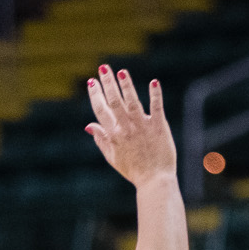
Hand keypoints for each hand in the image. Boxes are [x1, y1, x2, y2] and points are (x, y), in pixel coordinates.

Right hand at [84, 66, 174, 187]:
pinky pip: (157, 108)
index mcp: (114, 135)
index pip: (101, 110)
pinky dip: (155, 95)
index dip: (95, 95)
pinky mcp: (159, 128)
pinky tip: (154, 82)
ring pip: (132, 103)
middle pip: (114, 102)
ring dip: (126, 86)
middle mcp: (126, 129)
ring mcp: (143, 127)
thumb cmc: (134, 170)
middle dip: (108, 84)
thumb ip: (101, 140)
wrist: (155, 181)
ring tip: (121, 73)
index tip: (91, 82)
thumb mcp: (112, 158)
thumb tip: (89, 125)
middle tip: (103, 68)